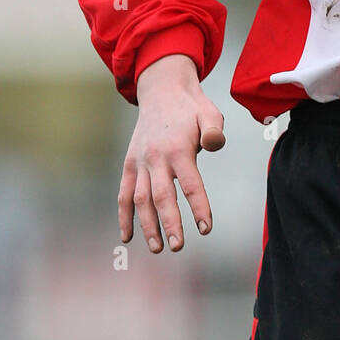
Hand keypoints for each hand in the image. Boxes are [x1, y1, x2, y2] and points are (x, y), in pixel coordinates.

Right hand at [119, 54, 226, 253]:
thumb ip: (214, 130)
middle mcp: (156, 158)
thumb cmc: (191, 108)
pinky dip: (124, 215)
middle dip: (169, 223)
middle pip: (161, 196)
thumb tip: (215, 143)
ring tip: (157, 248)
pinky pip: (123, 193)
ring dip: (146, 225)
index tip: (205, 228)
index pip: (190, 184)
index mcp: (178, 149)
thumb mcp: (210, 113)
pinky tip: (128, 237)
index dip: (198, 207)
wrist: (161, 91)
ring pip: (140, 199)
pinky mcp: (129, 164)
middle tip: (178, 247)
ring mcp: (139, 162)